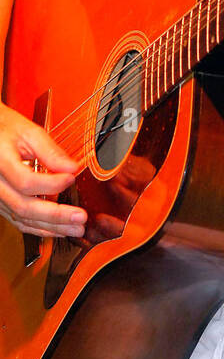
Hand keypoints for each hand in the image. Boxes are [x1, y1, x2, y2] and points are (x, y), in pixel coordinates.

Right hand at [0, 100, 86, 238]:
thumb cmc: (5, 129)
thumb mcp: (28, 132)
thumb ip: (50, 151)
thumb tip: (73, 168)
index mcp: (0, 160)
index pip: (25, 181)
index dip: (51, 183)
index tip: (71, 178)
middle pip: (23, 206)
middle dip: (55, 215)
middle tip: (80, 217)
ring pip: (21, 218)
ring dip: (50, 227)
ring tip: (75, 229)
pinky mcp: (0, 203)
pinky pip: (17, 220)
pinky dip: (38, 228)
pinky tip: (58, 229)